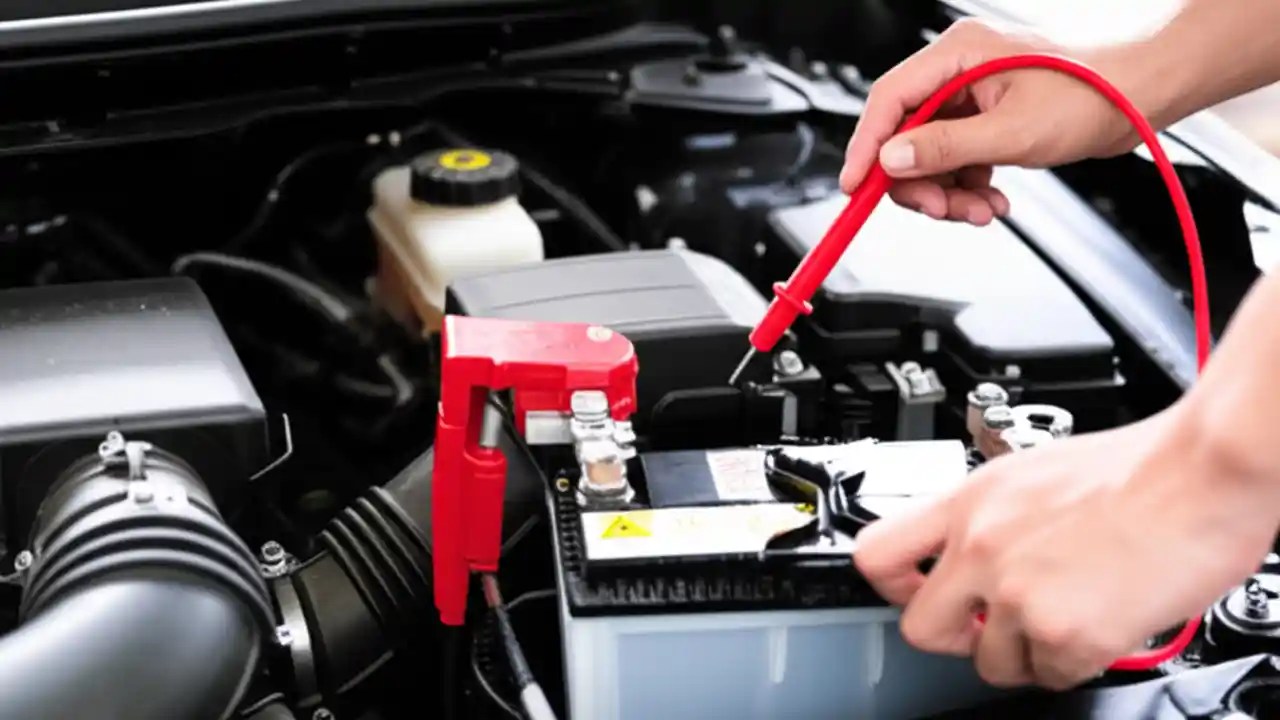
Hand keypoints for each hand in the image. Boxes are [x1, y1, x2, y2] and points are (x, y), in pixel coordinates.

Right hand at [840, 19, 1145, 224]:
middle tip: (940, 209)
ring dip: (947, 192)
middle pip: (904, 135)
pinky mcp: (985, 120)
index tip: (855, 186)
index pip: (889, 100)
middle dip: (918, 181)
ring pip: (928, 156)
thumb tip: (893, 160)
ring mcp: (971, 97)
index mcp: (958, 54)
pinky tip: (991, 200)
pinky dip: (967, 188)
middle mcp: (958, 71)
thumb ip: (946, 148)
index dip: (866, 147)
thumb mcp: (1013, 131)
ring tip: (979, 210)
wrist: (1143, 99)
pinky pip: (954, 161)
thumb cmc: (1095, 95)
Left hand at [853, 405, 1276, 689]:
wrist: (1204, 473)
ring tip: (1065, 617)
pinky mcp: (1065, 635)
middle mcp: (981, 547)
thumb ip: (991, 516)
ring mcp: (1019, 595)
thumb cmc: (1139, 466)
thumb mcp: (1033, 472)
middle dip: (958, 637)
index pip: (876, 554)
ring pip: (988, 663)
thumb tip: (971, 551)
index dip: (892, 587)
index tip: (915, 594)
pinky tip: (1097, 626)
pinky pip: (1048, 677)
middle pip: (920, 629)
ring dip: (1024, 652)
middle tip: (994, 626)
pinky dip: (1072, 663)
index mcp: (970, 502)